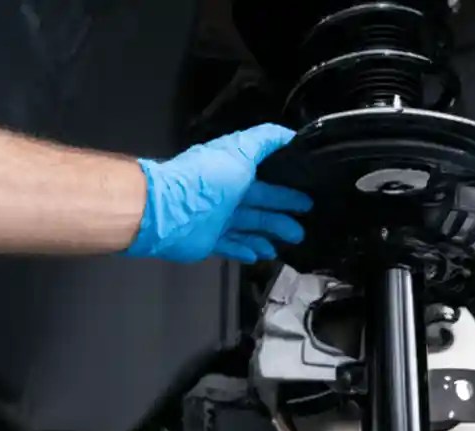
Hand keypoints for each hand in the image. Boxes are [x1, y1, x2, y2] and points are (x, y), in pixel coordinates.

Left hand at [124, 124, 312, 263]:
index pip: (266, 177)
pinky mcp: (209, 239)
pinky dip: (248, 249)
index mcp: (234, 170)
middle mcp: (227, 193)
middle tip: (306, 216)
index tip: (306, 188)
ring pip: (251, 225)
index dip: (286, 184)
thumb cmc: (202, 180)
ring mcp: (218, 217)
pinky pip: (232, 245)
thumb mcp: (239, 150)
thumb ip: (264, 140)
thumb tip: (287, 133)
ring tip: (293, 239)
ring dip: (272, 232)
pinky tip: (263, 253)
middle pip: (262, 203)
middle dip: (284, 210)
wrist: (167, 212)